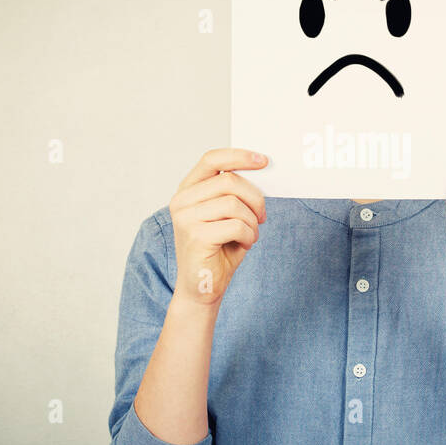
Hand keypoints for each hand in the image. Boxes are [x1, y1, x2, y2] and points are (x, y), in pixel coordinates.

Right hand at [169, 147, 267, 306]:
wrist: (202, 288)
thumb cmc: (217, 250)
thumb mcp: (226, 215)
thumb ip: (234, 193)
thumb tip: (262, 171)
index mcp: (188, 190)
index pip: (212, 160)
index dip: (239, 156)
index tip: (264, 161)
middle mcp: (182, 201)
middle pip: (229, 181)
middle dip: (255, 198)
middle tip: (262, 216)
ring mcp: (185, 219)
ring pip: (234, 203)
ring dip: (252, 221)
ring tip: (251, 234)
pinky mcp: (195, 237)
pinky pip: (236, 225)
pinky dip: (249, 235)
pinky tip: (246, 244)